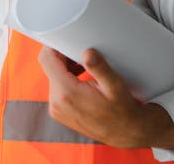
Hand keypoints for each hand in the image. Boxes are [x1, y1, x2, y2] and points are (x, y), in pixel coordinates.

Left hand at [38, 46, 173, 151]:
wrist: (126, 133)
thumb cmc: (123, 109)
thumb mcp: (115, 86)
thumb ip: (99, 68)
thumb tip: (87, 52)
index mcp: (66, 93)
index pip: (47, 60)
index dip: (53, 46)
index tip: (64, 39)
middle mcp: (56, 103)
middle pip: (50, 67)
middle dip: (62, 57)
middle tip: (79, 52)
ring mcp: (56, 110)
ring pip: (53, 77)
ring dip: (65, 69)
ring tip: (83, 66)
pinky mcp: (59, 113)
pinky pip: (56, 90)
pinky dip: (65, 80)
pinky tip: (81, 79)